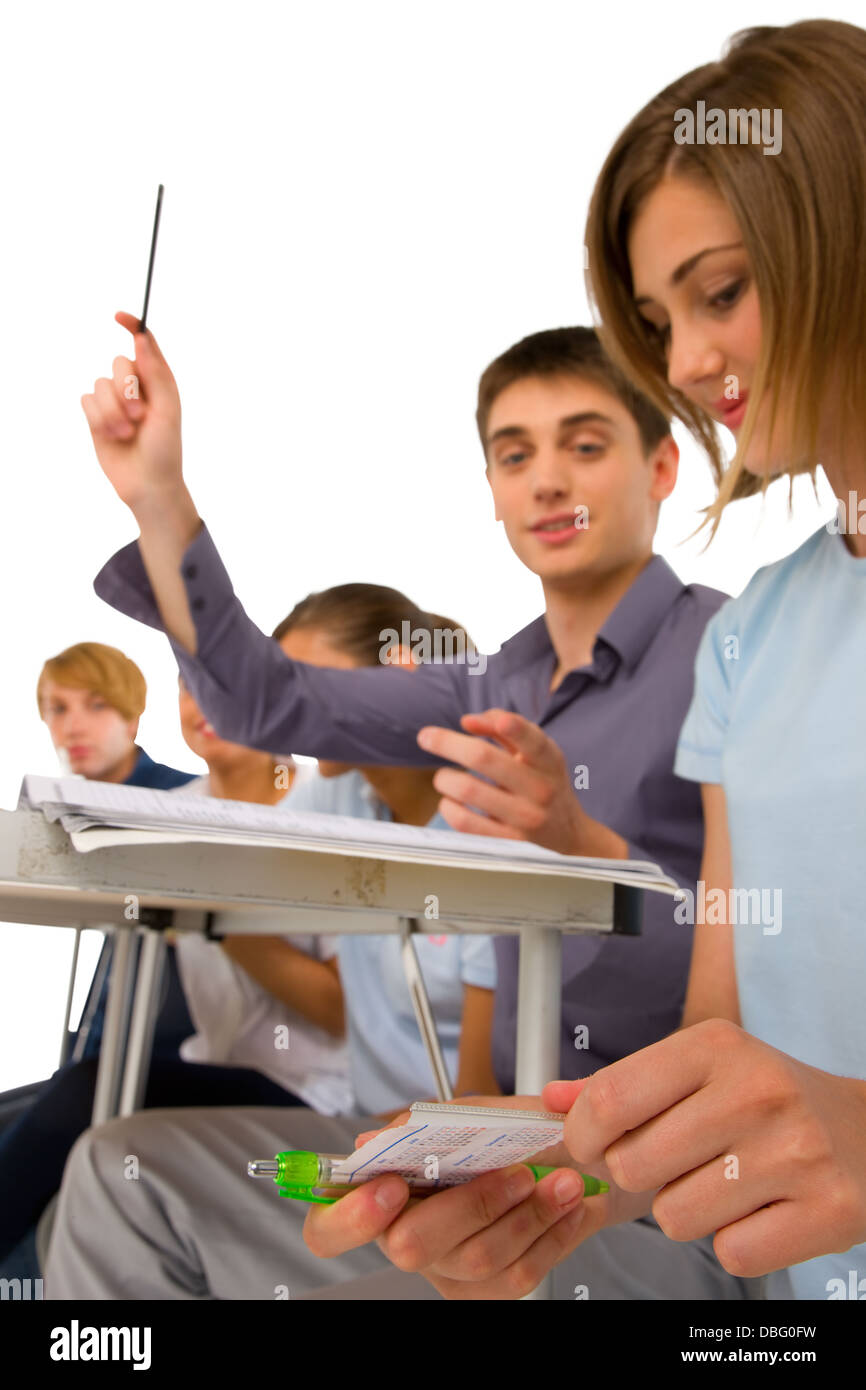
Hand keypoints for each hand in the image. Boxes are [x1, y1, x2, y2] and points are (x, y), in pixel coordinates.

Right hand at [80, 311, 183, 511]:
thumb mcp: (167, 409)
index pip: (144, 344)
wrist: (147, 484)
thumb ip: (155, 373)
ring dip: (112, 411)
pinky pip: (86, 400)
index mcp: (159, 381)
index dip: (132, 326)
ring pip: (99, 384)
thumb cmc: (164, 449)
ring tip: (126, 433)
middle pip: (118, 363)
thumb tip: (142, 338)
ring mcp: (114, 401)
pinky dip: (99, 419)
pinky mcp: (96, 416)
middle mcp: (136, 387)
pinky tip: (112, 436)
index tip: (119, 317)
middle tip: (139, 415)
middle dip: (125, 389)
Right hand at [303, 1093, 640, 1297]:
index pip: (328, 1226)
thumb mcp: (472, 1111)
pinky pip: (515, 1277)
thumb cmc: (511, 1134)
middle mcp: (406, 1235)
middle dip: (472, 1205)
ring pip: (476, 1259)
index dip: (350, 1217)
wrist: (571, 1158)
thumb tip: (369, 1142)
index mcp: (383, 1191)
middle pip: (409, 1246)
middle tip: (518, 1171)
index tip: (392, 1185)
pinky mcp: (487, 1289)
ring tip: (561, 1180)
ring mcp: (446, 1267)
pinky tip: (565, 1205)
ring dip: (529, 1214)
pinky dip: (550, 1234)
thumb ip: (426, 1124)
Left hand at [416, 708, 624, 857]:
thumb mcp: (536, 753)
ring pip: (467, 789)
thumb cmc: (542, 783)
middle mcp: (540, 789)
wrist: (568, 837)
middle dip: (446, 743)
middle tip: (425, 736)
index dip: (510, 727)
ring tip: (443, 777)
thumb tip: (468, 722)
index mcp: (548, 762)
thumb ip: (506, 728)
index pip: (532, 741)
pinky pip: (463, 822)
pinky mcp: (508, 843)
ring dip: (444, 778)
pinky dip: (448, 807)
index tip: (472, 719)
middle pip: (483, 758)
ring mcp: (525, 819)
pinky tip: (450, 801)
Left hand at [552, 1018, 865, 1277]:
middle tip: (678, 1162)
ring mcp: (795, 1153)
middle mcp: (757, 1091)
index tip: (593, 1143)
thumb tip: (551, 1101)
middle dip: (642, 1176)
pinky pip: (731, 1253)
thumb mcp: (700, 1069)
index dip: (584, 1134)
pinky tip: (760, 1209)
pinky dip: (736, 1243)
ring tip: (725, 1182)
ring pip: (676, 1216)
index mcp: (717, 1046)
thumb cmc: (769, 1100)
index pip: (610, 1097)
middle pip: (634, 1165)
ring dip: (688, 1211)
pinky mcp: (827, 1211)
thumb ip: (622, 1085)